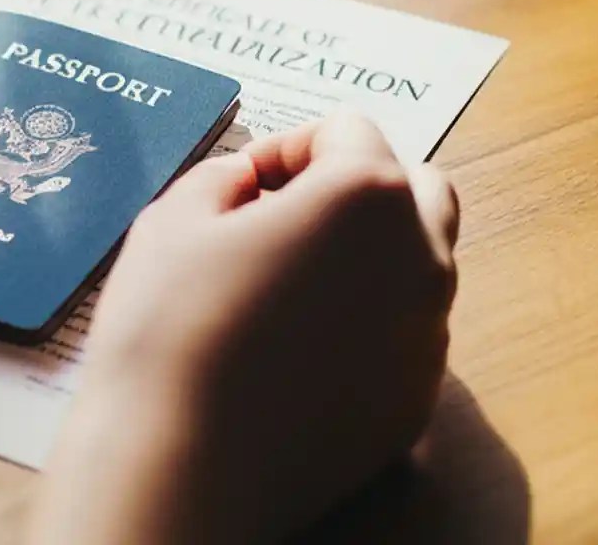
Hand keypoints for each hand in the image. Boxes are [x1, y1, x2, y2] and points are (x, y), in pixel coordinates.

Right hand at [31, 112, 458, 543]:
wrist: (180, 465)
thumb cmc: (169, 329)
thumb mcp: (174, 218)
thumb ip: (226, 176)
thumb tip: (252, 183)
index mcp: (366, 196)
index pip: (347, 131)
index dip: (287, 146)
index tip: (245, 183)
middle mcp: (420, 258)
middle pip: (414, 188)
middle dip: (356, 187)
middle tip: (287, 217)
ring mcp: (427, 336)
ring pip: (417, 265)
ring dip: (367, 254)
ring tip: (289, 286)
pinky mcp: (415, 400)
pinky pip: (404, 336)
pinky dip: (367, 324)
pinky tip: (299, 351)